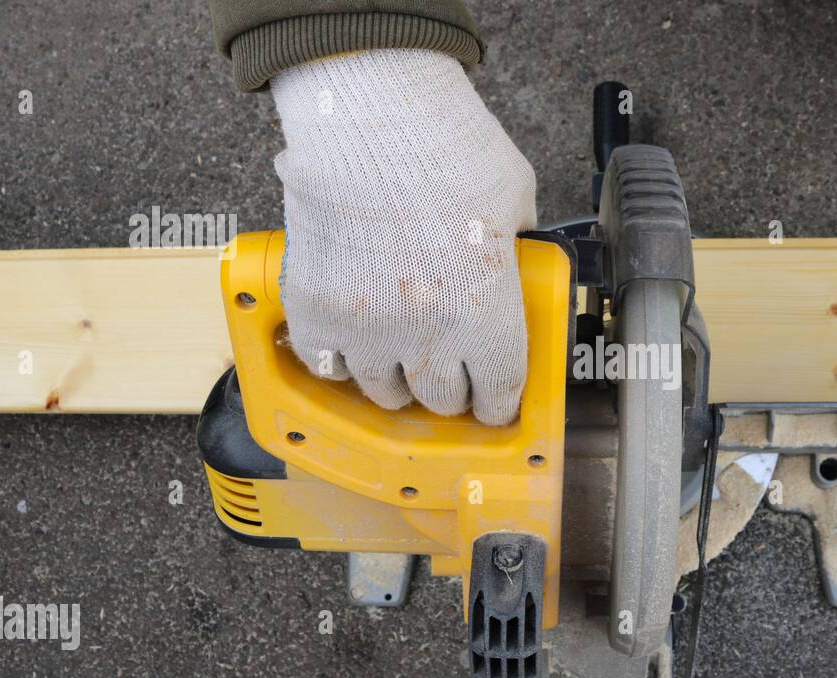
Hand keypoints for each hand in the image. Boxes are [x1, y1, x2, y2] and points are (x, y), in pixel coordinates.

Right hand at [270, 49, 536, 424]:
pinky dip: (339, 360)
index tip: (495, 403)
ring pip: (384, 391)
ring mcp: (367, 329)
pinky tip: (351, 343)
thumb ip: (520, 242)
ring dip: (397, 380)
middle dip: (451, 390)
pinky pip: (325, 364)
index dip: (499, 403)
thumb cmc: (447, 148)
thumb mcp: (516, 198)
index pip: (499, 392)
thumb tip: (518, 253)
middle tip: (450, 375)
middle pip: (442, 399)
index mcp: (487, 316)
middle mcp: (428, 336)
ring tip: (401, 359)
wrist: (370, 116)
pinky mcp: (316, 310)